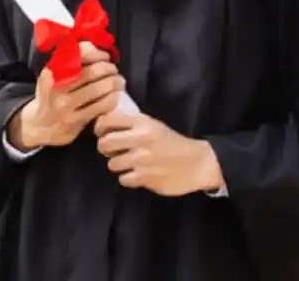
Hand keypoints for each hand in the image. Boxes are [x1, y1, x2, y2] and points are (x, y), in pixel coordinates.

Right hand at [8, 42, 123, 151]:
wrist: (39, 127)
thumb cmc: (52, 96)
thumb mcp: (53, 76)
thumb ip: (71, 59)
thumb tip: (93, 45)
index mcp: (51, 72)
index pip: (78, 55)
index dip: (98, 54)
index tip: (105, 56)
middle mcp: (57, 88)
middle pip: (93, 72)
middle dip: (110, 69)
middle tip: (114, 70)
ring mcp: (66, 106)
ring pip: (101, 89)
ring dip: (115, 83)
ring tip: (119, 82)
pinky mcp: (76, 121)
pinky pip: (102, 106)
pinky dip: (113, 98)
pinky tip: (115, 96)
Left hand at [93, 111, 223, 196]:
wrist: (198, 163)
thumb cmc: (174, 143)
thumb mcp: (155, 126)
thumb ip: (134, 124)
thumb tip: (107, 124)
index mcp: (143, 123)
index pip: (109, 119)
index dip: (100, 126)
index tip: (103, 132)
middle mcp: (140, 139)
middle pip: (104, 143)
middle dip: (106, 148)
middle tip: (113, 150)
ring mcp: (142, 159)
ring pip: (112, 163)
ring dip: (118, 165)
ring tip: (130, 163)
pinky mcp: (144, 177)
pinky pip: (123, 179)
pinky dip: (129, 178)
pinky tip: (139, 174)